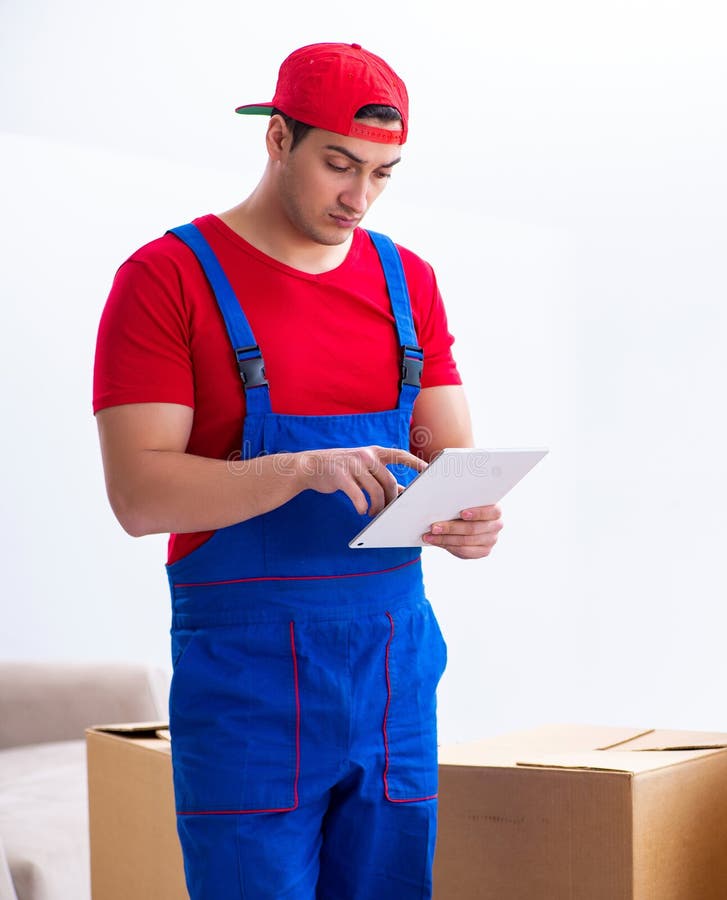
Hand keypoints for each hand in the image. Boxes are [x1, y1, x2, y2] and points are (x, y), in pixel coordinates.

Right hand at [297, 445, 427, 516]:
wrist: (310, 466)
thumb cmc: (341, 469)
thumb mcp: (363, 469)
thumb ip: (381, 478)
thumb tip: (402, 492)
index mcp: (374, 452)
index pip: (400, 455)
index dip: (415, 463)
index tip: (429, 470)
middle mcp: (366, 456)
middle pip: (389, 481)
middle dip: (391, 500)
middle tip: (386, 513)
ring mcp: (353, 464)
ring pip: (375, 491)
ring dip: (377, 507)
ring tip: (373, 514)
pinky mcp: (340, 475)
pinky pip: (357, 495)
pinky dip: (361, 506)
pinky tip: (361, 511)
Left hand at [422, 504, 502, 558]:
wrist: (466, 523)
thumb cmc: (464, 509)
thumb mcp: (464, 503)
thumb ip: (459, 502)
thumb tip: (440, 502)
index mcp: (495, 510)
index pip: (491, 512)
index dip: (477, 513)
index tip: (462, 513)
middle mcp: (496, 525)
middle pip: (473, 529)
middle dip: (451, 528)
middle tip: (434, 527)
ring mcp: (491, 540)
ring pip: (466, 541)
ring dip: (445, 538)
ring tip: (430, 536)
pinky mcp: (484, 551)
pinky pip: (465, 551)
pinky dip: (448, 546)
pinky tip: (436, 542)